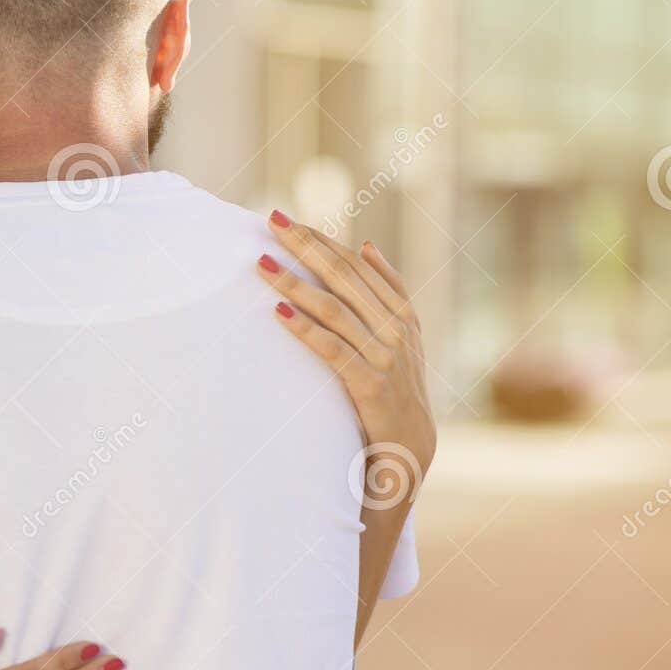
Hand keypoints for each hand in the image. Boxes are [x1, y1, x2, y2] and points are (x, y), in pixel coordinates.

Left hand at [255, 210, 436, 491]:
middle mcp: (396, 330)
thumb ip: (386, 292)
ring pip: (335, 309)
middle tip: (270, 222)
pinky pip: (333, 350)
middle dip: (305, 247)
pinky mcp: (371, 386)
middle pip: (344, 277)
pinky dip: (305, 329)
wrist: (409, 449)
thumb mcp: (399, 337)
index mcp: (401, 313)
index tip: (288, 220)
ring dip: (295, 284)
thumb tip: (365, 245)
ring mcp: (385, 357)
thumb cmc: (393, 388)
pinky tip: (278, 313)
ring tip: (261, 264)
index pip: (356, 265)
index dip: (322, 240)